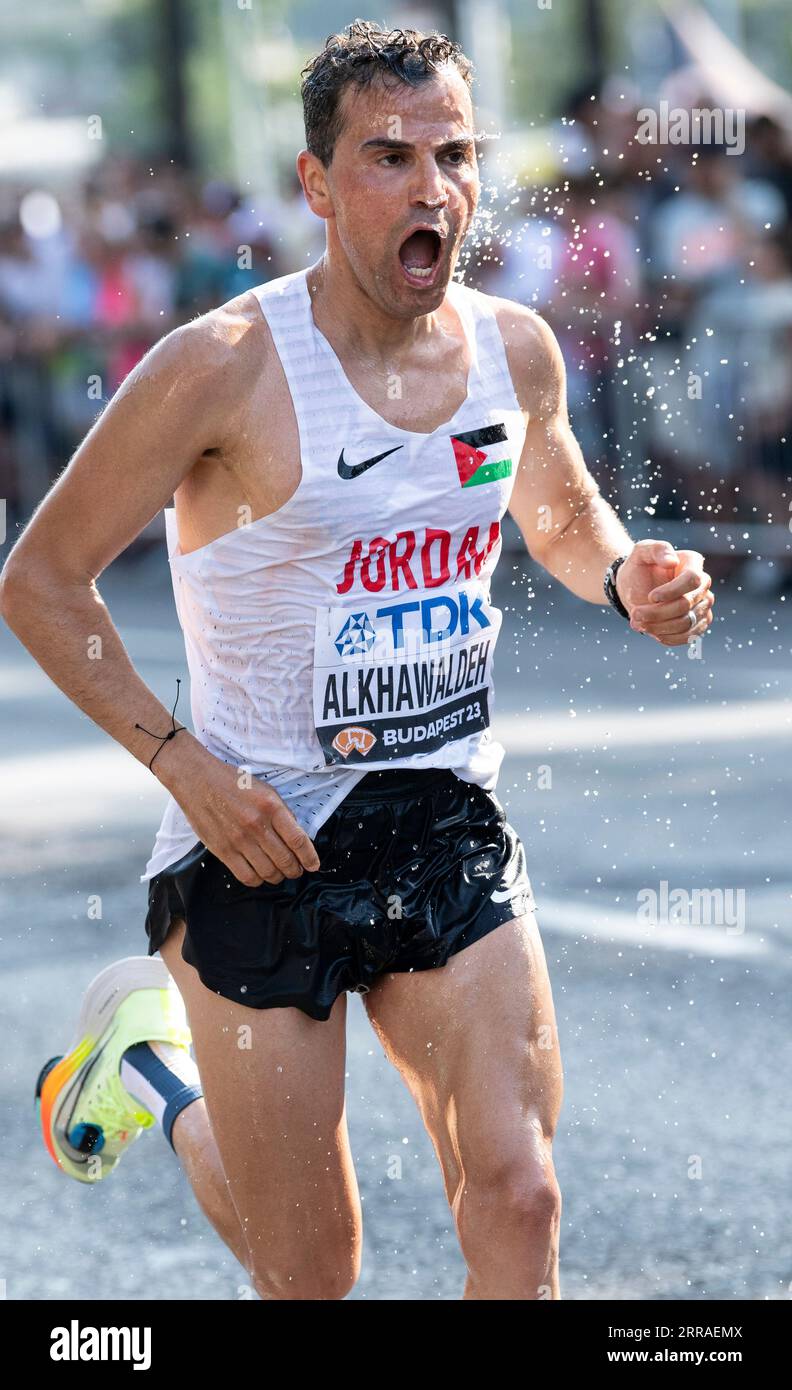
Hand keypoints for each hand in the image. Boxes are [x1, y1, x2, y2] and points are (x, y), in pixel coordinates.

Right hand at [159, 738, 320, 884]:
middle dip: (295, 870)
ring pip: (268, 872)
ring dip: (278, 876)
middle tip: (296, 870)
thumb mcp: (265, 790)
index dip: (309, 857)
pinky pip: (247, 876)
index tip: (313, 865)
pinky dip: (258, 880)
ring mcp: (239, 840)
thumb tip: (297, 836)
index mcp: (271, 807)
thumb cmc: (233, 783)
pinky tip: (260, 874)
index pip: (298, 840)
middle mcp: (257, 825)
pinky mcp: (223, 850)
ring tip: (278, 873)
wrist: (197, 780)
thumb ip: (283, 813)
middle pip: (285, 860)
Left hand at [616, 541, 714, 646]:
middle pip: (686, 605)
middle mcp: (703, 585)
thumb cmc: (639, 567)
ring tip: (637, 622)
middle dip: (657, 613)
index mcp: (693, 563)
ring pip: (686, 623)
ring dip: (658, 627)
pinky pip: (688, 637)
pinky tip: (649, 631)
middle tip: (635, 614)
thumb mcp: (641, 552)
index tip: (650, 597)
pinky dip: (667, 637)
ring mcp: (703, 606)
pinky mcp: (698, 624)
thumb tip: (672, 562)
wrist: (634, 588)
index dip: (672, 591)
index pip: (693, 579)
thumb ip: (656, 549)